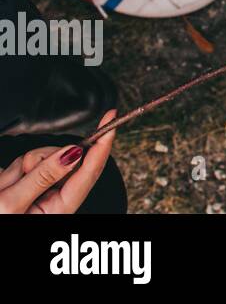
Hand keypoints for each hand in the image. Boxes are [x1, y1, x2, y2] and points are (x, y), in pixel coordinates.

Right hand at [0, 112, 117, 213]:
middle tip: (20, 178)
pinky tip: (3, 184)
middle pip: (65, 159)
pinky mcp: (28, 180)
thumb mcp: (12, 203)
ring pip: (42, 157)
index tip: (110, 120)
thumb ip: (42, 176)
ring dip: (21, 167)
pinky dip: (13, 170)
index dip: (102, 144)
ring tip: (4, 187)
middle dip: (42, 160)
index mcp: (60, 208)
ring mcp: (42, 188)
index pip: (90, 171)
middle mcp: (56, 198)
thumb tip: (73, 153)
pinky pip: (25, 162)